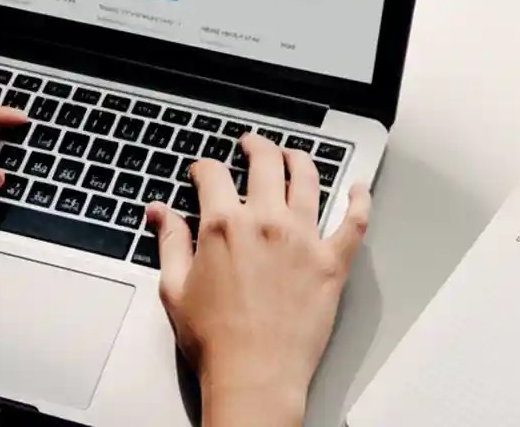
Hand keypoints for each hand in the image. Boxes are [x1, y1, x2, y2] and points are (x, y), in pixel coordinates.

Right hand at [145, 134, 370, 426]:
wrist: (254, 375)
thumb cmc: (215, 340)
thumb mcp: (175, 289)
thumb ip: (170, 242)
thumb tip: (159, 213)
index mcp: (224, 225)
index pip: (213, 176)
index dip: (204, 167)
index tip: (203, 170)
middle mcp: (266, 223)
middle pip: (265, 163)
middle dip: (255, 146)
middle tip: (251, 144)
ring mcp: (303, 238)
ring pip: (307, 179)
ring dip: (299, 159)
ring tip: (293, 155)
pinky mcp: (332, 261)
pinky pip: (354, 221)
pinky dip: (360, 200)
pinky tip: (359, 189)